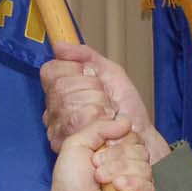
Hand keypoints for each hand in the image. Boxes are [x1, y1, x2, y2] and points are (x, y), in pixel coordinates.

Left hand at [30, 116, 150, 190]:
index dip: (119, 142)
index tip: (96, 154)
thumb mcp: (76, 145)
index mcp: (117, 154)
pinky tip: (118, 187)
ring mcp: (137, 187)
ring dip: (119, 171)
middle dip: (116, 158)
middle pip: (140, 150)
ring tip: (101, 181)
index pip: (134, 138)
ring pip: (145, 167)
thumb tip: (127, 121)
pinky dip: (133, 184)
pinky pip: (149, 187)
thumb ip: (99, 128)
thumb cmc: (70, 183)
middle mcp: (129, 169)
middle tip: (96, 169)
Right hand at [41, 43, 169, 163]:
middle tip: (105, 100)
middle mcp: (53, 110)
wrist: (141, 135)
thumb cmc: (127, 110)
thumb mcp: (110, 73)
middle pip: (60, 86)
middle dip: (91, 89)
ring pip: (68, 103)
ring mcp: (56, 128)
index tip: (93, 77)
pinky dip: (98, 119)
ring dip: (97, 104)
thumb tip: (60, 46)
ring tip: (107, 113)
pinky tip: (106, 124)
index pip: (51, 71)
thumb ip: (85, 56)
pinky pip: (76, 122)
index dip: (74, 71)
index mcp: (60, 91)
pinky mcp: (64, 144)